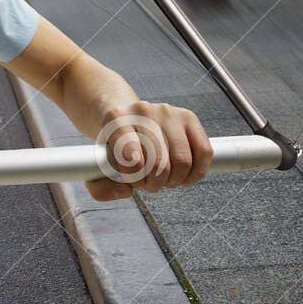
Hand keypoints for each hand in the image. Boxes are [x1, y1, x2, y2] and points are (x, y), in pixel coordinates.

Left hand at [86, 100, 212, 202]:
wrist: (125, 116)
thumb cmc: (114, 145)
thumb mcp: (99, 165)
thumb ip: (101, 187)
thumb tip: (127, 192)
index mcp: (115, 119)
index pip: (129, 154)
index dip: (134, 176)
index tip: (132, 180)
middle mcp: (142, 111)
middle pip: (158, 164)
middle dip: (154, 184)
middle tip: (148, 184)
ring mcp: (168, 111)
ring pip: (182, 160)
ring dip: (174, 180)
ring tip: (163, 180)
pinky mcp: (189, 117)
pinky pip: (204, 151)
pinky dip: (196, 173)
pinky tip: (183, 177)